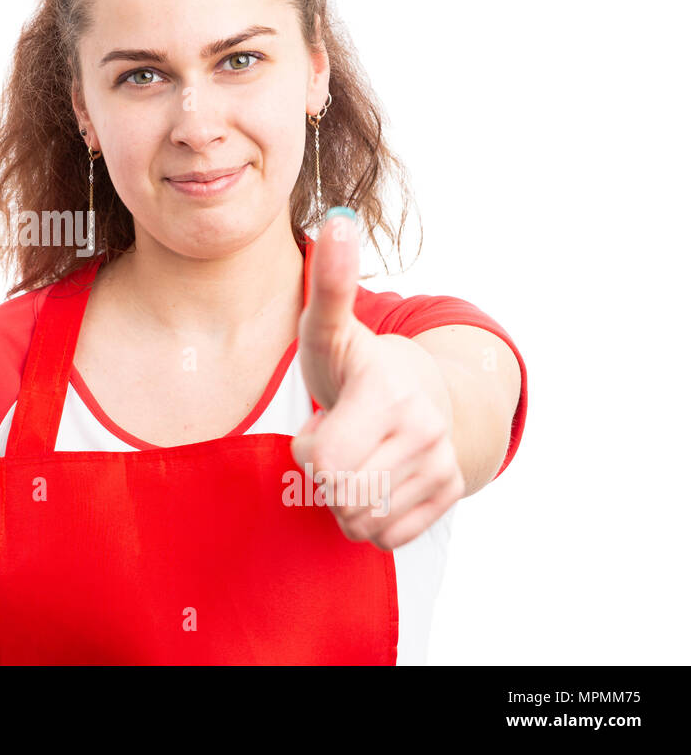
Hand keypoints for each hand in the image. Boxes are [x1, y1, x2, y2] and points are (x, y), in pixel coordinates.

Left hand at [290, 210, 464, 549]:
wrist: (417, 387)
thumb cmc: (354, 362)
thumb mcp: (329, 326)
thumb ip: (329, 283)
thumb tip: (338, 221)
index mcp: (388, 391)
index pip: (323, 462)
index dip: (308, 449)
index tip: (321, 423)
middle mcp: (424, 430)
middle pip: (341, 493)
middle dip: (326, 475)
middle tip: (339, 439)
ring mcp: (441, 463)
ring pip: (363, 519)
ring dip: (345, 498)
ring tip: (357, 456)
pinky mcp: (449, 491)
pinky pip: (386, 535)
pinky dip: (371, 518)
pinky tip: (377, 479)